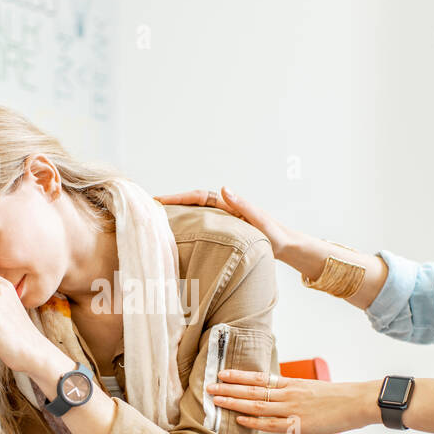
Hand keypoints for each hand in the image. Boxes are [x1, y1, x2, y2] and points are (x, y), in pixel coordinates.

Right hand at [154, 186, 298, 259]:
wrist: (285, 246)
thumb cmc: (274, 234)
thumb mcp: (259, 220)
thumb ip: (243, 205)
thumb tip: (225, 188)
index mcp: (228, 204)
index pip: (198, 196)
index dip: (178, 197)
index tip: (159, 200)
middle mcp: (222, 210)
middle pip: (191, 203)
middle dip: (170, 204)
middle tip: (148, 209)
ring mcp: (221, 221)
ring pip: (193, 215)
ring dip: (176, 215)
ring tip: (155, 221)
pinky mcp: (222, 232)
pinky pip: (199, 227)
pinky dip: (186, 227)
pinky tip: (175, 237)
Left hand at [206, 369, 370, 433]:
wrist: (357, 401)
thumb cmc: (336, 397)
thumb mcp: (310, 389)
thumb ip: (292, 392)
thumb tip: (275, 395)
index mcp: (291, 384)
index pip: (259, 378)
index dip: (238, 376)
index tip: (221, 373)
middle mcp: (288, 393)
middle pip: (252, 390)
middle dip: (228, 388)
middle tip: (208, 386)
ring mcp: (292, 408)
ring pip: (257, 405)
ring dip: (234, 402)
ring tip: (216, 400)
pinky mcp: (299, 424)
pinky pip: (271, 424)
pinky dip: (254, 422)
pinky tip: (239, 420)